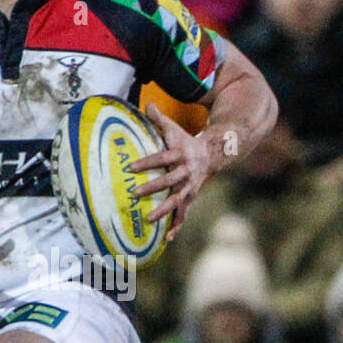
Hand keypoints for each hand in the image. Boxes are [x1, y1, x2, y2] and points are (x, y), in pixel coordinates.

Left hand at [128, 103, 211, 241]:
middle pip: (169, 181)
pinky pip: (184, 213)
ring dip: (164, 211)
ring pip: (177, 200)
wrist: (212, 154)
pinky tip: (168, 238)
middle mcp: (186, 172)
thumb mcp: (174, 128)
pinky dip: (177, 225)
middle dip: (152, 188)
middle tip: (134, 194)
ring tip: (148, 219)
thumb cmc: (185, 141)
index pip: (161, 158)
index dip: (147, 162)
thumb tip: (146, 104)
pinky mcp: (191, 197)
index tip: (130, 167)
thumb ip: (159, 118)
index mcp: (180, 154)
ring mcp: (190, 186)